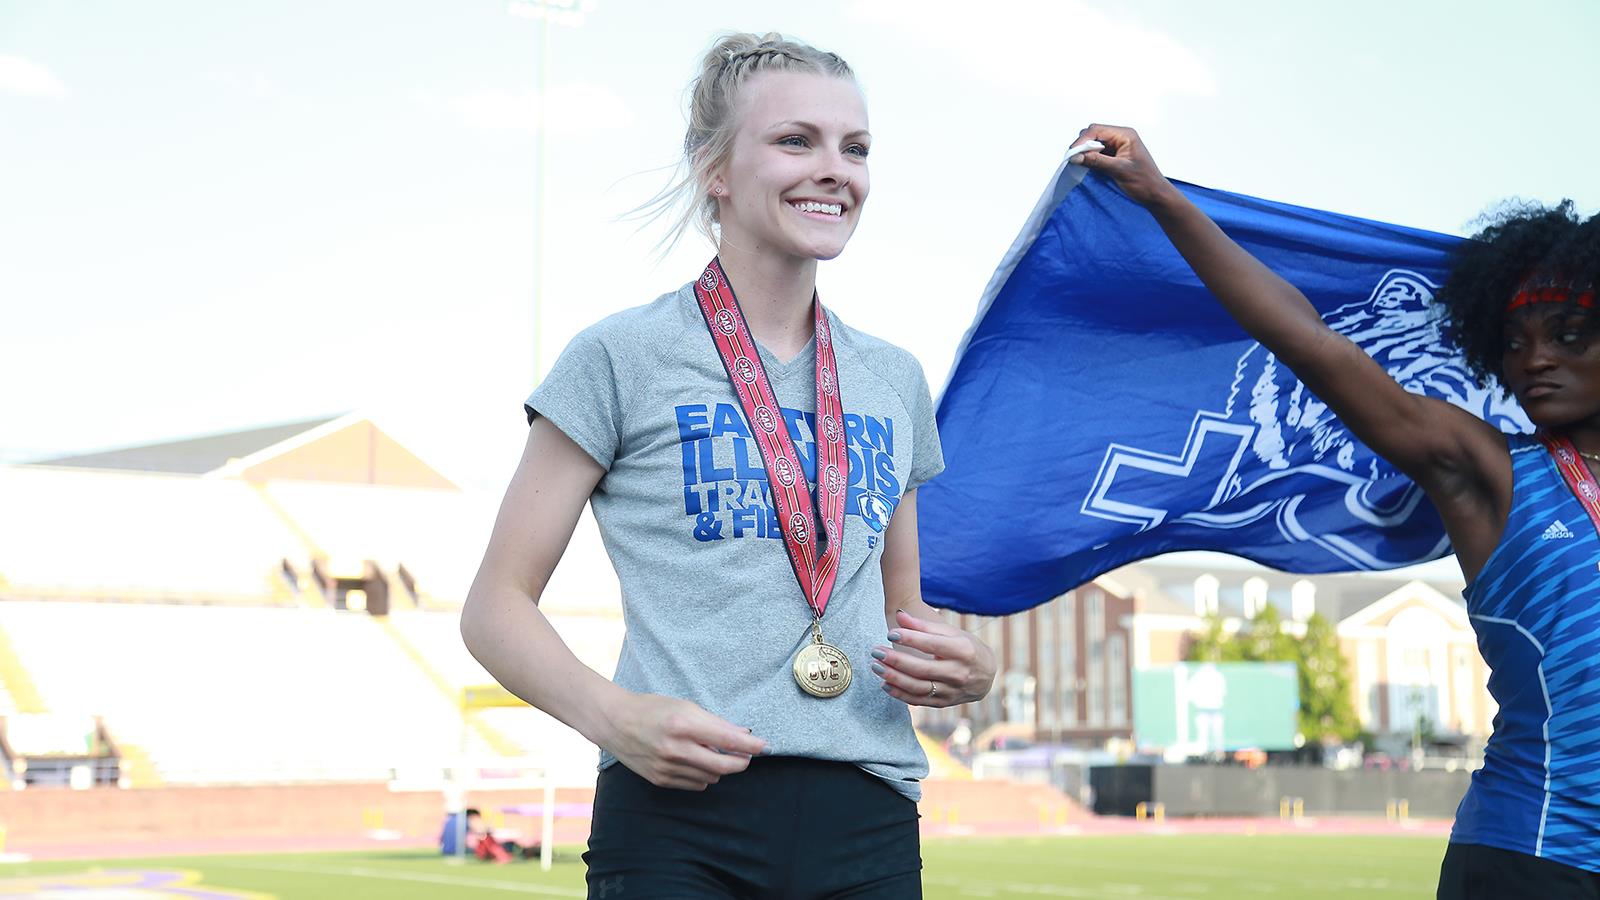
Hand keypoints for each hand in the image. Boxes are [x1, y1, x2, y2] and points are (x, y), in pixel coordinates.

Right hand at [598, 690, 767, 789]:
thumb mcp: (685, 706)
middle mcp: (675, 749)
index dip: (750, 745)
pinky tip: (695, 762)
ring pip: (711, 778)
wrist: (615, 722)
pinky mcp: (660, 780)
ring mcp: (667, 767)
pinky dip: (703, 775)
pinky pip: (695, 784)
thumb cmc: (652, 709)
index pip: (727, 740)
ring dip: (719, 768)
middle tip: (746, 755)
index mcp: (683, 724)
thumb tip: (743, 734)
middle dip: (741, 762)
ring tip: (711, 752)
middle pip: (723, 767)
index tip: (765, 746)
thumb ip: (714, 723)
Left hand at [871, 609, 995, 707]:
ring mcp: (952, 690)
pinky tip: (885, 684)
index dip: (910, 639)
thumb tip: (900, 615)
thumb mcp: (952, 633)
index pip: (932, 644)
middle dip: (896, 660)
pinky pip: (919, 701)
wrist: (986, 675)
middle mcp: (958, 673)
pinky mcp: (944, 703)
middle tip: (875, 651)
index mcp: (962, 650)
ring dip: (894, 678)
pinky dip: (900, 694)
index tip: (891, 633)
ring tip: (876, 667)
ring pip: (918, 687)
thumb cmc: (966, 648)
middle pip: (922, 669)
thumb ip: (924, 625)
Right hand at [1071, 124, 1179, 208]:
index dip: (1082, 141)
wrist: (1155, 194)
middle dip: (1082, 145)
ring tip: (1079, 163)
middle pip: (1093, 134)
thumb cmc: (1144, 181)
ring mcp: (1117, 146)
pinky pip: (1097, 152)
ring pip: (1094, 143)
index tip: (1072, 154)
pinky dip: (1090, 158)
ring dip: (1085, 152)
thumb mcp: (1119, 170)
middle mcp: (1120, 137)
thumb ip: (1097, 161)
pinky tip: (1087, 166)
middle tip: (1074, 159)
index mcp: (1125, 135)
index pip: (1097, 130)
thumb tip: (1076, 157)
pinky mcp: (1114, 155)